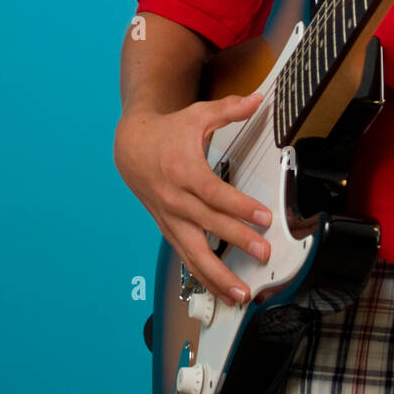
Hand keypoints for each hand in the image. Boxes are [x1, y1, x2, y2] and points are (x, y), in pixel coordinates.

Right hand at [113, 92, 271, 306]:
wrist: (130, 147)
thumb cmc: (166, 132)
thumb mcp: (197, 116)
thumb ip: (228, 109)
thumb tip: (256, 100)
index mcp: (183, 172)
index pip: (215, 194)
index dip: (240, 207)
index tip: (263, 218)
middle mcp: (175, 200)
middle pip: (208, 225)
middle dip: (237, 241)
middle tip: (263, 253)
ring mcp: (170, 219)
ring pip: (194, 253)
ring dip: (218, 276)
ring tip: (241, 293)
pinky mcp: (169, 230)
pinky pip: (187, 259)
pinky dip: (204, 278)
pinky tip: (223, 293)